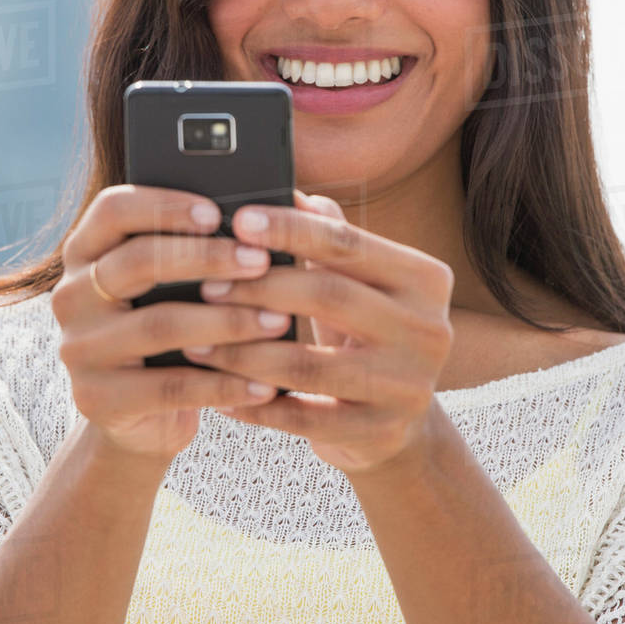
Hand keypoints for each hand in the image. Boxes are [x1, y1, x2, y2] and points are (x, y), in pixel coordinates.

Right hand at [50, 184, 289, 465]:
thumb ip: (195, 250)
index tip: (217, 212)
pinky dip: (223, 384)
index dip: (165, 206)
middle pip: (137, 261)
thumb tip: (266, 215)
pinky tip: (264, 384)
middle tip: (261, 261)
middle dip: (207, 257)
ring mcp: (78, 349)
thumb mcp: (172, 288)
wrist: (141, 421)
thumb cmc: (171, 334)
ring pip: (159, 324)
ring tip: (278, 320)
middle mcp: (72, 295)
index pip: (113, 209)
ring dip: (227, 321)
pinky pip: (169, 387)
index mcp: (86, 252)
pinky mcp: (96, 399)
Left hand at [181, 191, 456, 475]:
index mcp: (426, 279)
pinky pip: (300, 417)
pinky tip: (217, 391)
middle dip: (256, 288)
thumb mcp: (359, 284)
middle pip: (327, 296)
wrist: (399, 426)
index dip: (290, 229)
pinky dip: (252, 404)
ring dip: (241, 351)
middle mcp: (428, 330)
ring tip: (195, 341)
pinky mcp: (380, 434)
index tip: (237, 220)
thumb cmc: (363, 335)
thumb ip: (330, 235)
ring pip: (306, 363)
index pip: (348, 243)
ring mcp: (408, 388)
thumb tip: (288, 188)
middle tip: (204, 284)